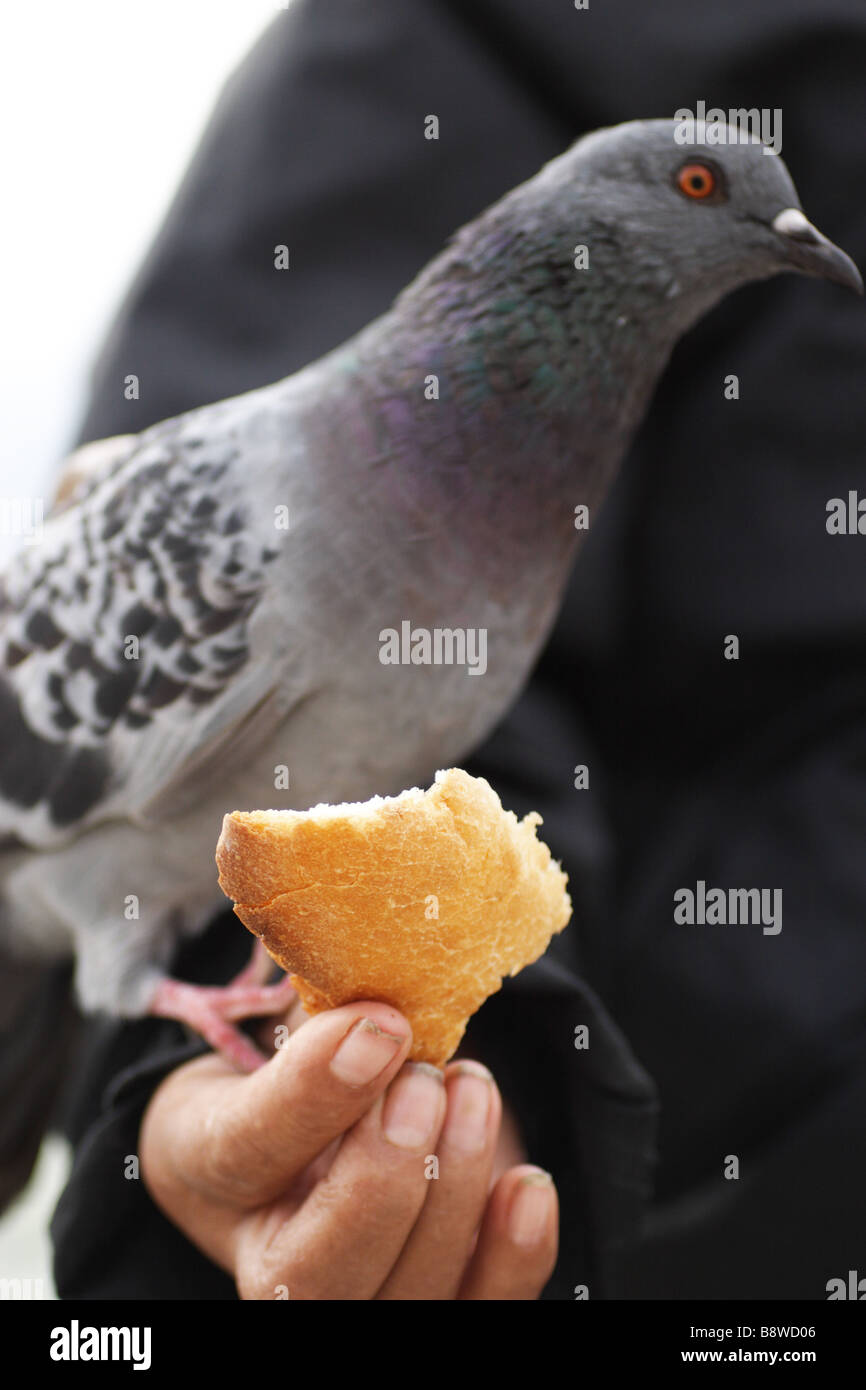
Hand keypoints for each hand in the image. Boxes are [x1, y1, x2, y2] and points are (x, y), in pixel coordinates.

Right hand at [139, 998, 557, 1298]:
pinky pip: (476, 1311)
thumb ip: (322, 1003)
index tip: (381, 1024)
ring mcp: (355, 1294)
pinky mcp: (427, 1300)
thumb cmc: (288, 1066)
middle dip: (390, 1173)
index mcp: (209, 1166)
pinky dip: (515, 1257)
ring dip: (457, 1195)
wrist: (306, 1135)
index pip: (247, 1149)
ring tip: (472, 1092)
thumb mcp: (280, 1021)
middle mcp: (269, 1262)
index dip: (315, 1091)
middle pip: (319, 1276)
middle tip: (429, 1076)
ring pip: (406, 1303)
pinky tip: (527, 1185)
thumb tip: (382, 960)